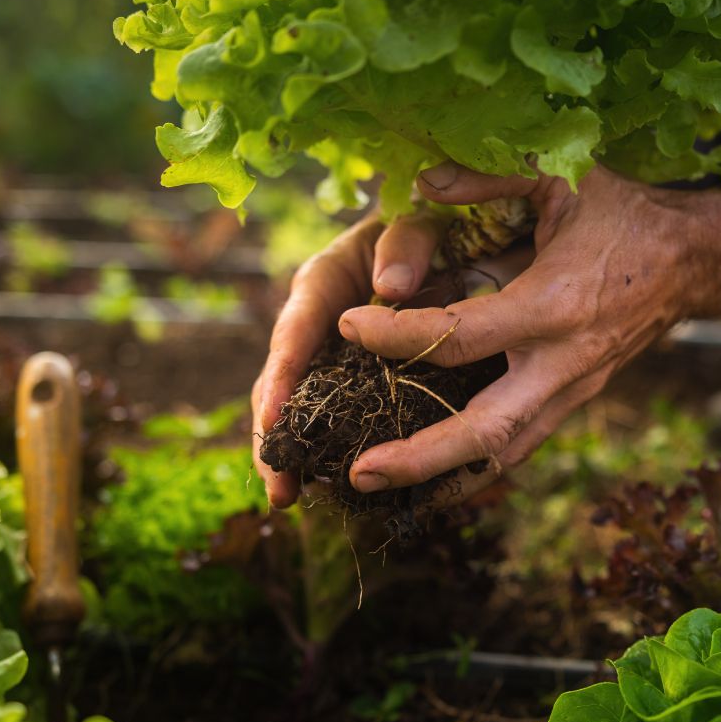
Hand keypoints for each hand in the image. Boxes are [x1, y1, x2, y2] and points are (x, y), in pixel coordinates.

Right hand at [252, 209, 452, 507]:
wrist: (447, 240)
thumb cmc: (429, 225)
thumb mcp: (419, 222)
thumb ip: (407, 243)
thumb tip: (390, 289)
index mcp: (324, 285)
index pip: (295, 332)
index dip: (283, 377)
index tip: (273, 419)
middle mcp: (316, 327)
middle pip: (282, 383)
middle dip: (274, 436)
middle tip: (277, 486)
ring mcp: (331, 358)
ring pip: (302, 410)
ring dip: (292, 454)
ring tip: (287, 499)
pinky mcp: (354, 382)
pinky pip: (337, 419)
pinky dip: (330, 452)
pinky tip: (332, 489)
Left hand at [338, 161, 707, 504]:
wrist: (694, 260)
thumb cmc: (624, 212)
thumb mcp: (563, 173)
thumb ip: (490, 175)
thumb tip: (420, 182)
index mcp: (554, 305)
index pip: (458, 338)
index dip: (396, 336)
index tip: (348, 325)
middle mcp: (564, 363)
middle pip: (485, 431)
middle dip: (420, 458)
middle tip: (359, 473)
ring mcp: (573, 391)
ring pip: (505, 455)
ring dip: (443, 480)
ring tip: (382, 490)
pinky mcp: (576, 401)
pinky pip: (521, 446)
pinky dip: (474, 468)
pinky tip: (431, 478)